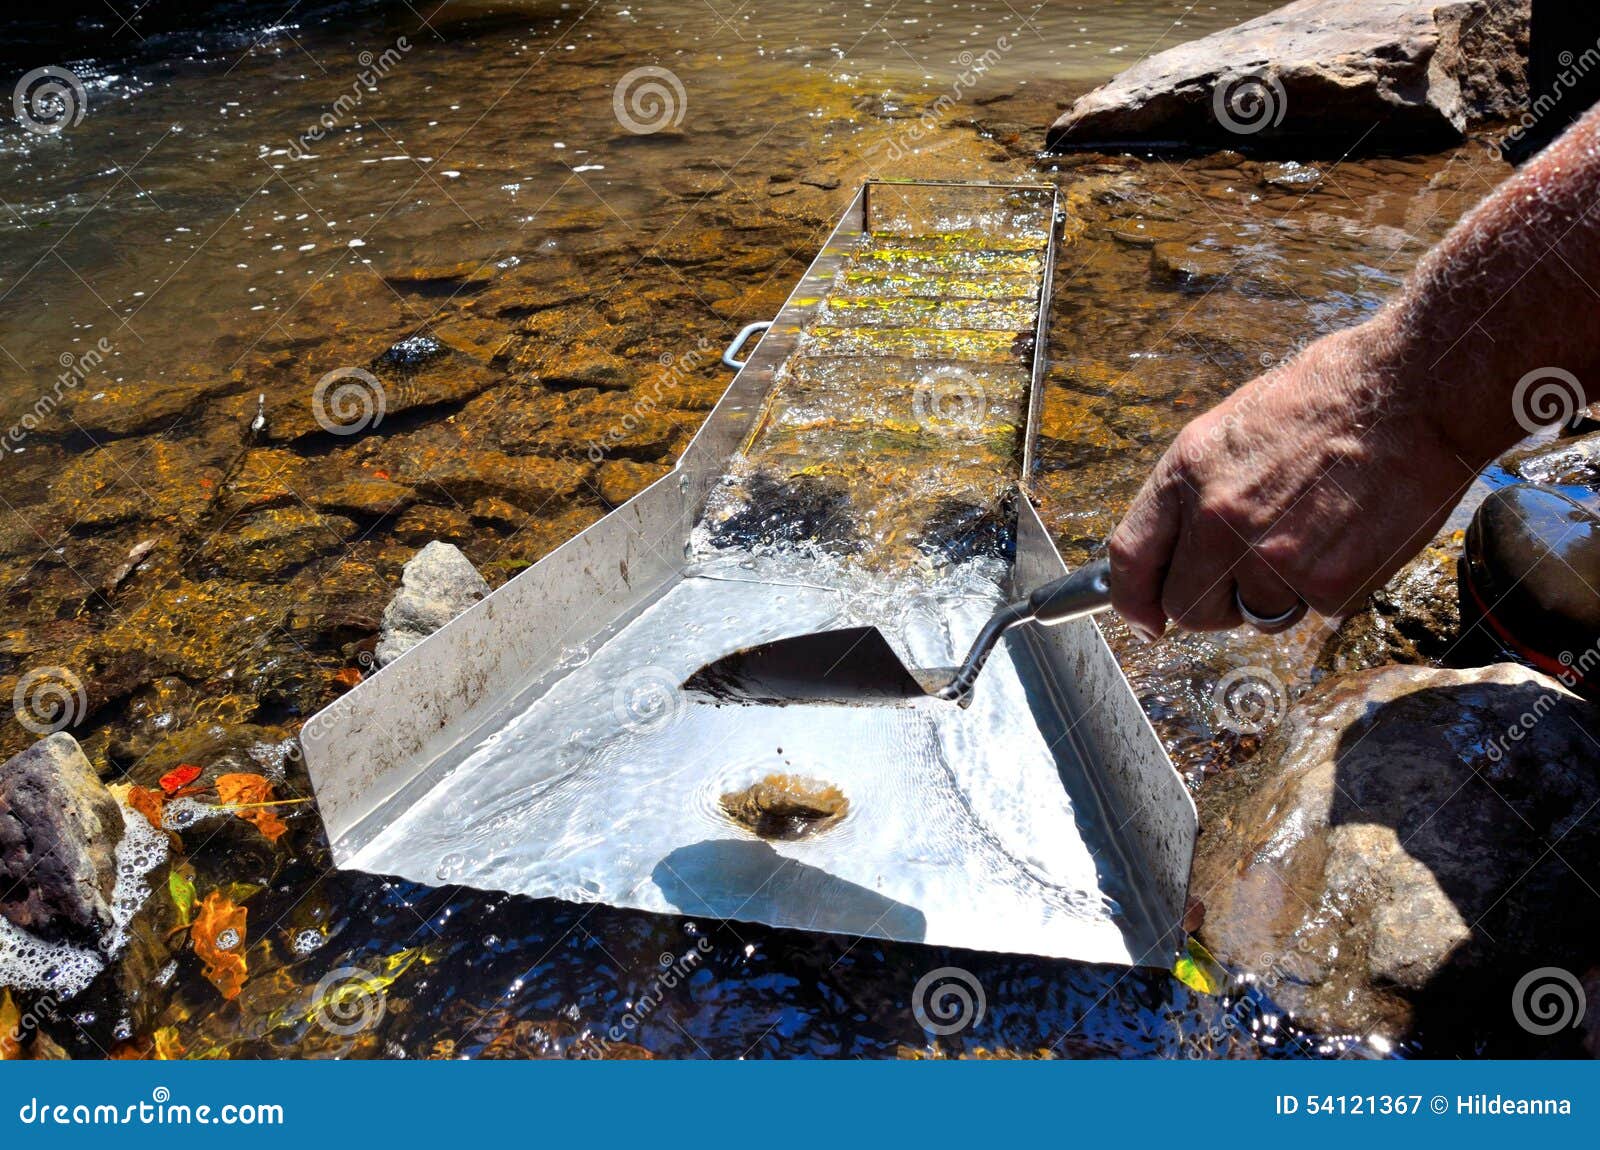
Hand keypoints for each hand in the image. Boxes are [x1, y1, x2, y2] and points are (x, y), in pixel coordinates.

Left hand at [1107, 319, 1480, 639]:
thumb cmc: (1331, 396)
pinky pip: (1317, 609)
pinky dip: (1335, 586)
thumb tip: (1181, 542)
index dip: (1131, 600)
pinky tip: (1354, 535)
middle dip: (1217, 603)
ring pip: (1257, 614)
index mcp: (1186, 473)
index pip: (1131, 557)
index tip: (1144, 620)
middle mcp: (1216, 520)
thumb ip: (1198, 489)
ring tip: (1319, 531)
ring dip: (1282, 592)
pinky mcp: (1325, 582)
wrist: (1412, 390)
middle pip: (1189, 607)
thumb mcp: (1234, 425)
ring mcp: (1270, 556)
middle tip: (1253, 575)